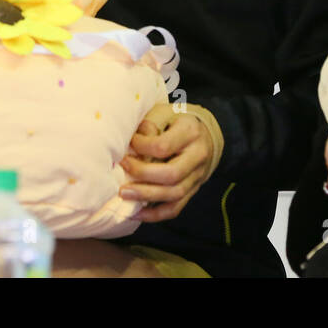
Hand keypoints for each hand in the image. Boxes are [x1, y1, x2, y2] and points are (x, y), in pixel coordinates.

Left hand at [119, 102, 220, 221]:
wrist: (205, 134)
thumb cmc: (177, 121)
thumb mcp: (165, 113)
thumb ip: (150, 124)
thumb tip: (132, 143)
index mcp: (190, 131)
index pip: (164, 146)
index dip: (142, 147)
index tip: (128, 144)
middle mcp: (198, 155)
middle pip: (171, 174)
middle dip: (142, 175)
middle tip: (122, 170)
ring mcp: (197, 175)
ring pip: (174, 194)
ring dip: (146, 196)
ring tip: (124, 194)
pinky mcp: (193, 190)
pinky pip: (176, 208)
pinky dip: (155, 214)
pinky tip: (137, 213)